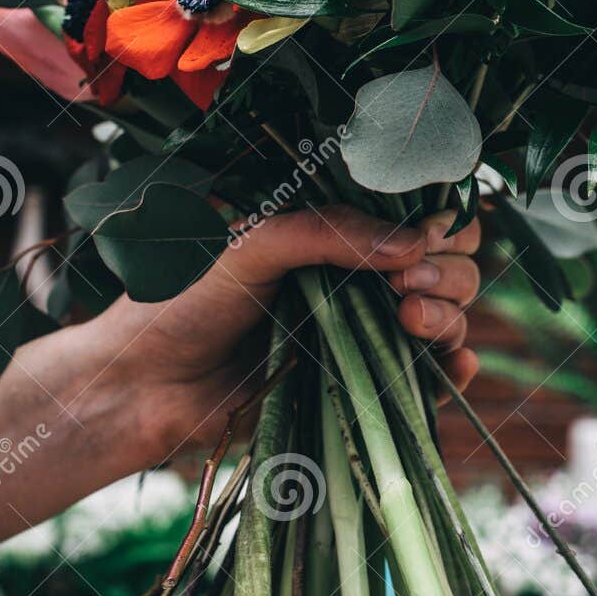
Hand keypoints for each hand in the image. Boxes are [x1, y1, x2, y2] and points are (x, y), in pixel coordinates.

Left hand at [105, 205, 481, 456]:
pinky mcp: (361, 381)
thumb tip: (414, 244)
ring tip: (409, 321)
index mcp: (331, 227)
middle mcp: (356, 273)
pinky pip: (428, 371)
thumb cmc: (182, 301)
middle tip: (408, 286)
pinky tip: (450, 366)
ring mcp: (363, 327)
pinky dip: (454, 365)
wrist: (143, 386)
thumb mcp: (250, 245)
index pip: (416, 209)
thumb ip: (327, 234)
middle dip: (447, 270)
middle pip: (446, 261)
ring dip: (450, 315)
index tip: (423, 237)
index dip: (438, 220)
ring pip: (448, 313)